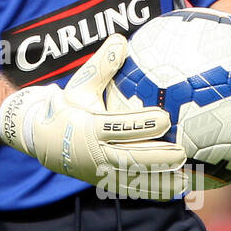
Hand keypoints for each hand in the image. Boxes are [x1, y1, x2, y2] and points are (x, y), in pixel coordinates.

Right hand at [0, 34, 182, 193]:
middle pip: (129, 158)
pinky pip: (133, 189)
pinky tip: (179, 188)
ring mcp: (101, 173)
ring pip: (134, 179)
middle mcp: (94, 154)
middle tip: (181, 152)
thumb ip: (101, 65)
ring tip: (186, 177)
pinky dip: (155, 191)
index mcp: (88, 129)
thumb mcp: (79, 86)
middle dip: (156, 157)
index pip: (118, 128)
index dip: (142, 125)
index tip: (165, 118)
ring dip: (160, 181)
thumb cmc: (68, 108)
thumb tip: (121, 40)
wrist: (44, 140)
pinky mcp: (106, 183)